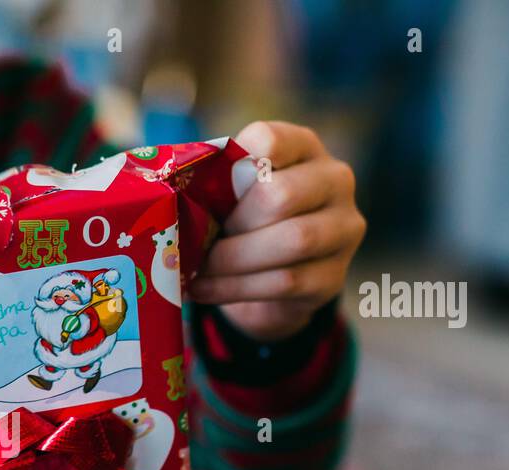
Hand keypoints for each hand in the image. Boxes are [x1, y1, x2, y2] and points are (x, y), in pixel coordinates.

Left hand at [190, 121, 365, 340]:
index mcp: (303, 147)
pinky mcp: (333, 276)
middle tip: (199, 240)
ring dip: (233, 260)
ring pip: (292, 241)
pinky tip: (204, 290)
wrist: (279, 275)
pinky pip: (285, 281)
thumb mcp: (233, 193)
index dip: (232, 167)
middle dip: (233, 222)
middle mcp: (334, 181)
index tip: (201, 192)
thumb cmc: (245, 220)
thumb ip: (214, 184)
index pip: (270, 141)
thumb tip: (166, 198)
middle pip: (283, 194)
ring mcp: (343, 229)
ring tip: (197, 270)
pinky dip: (236, 288)